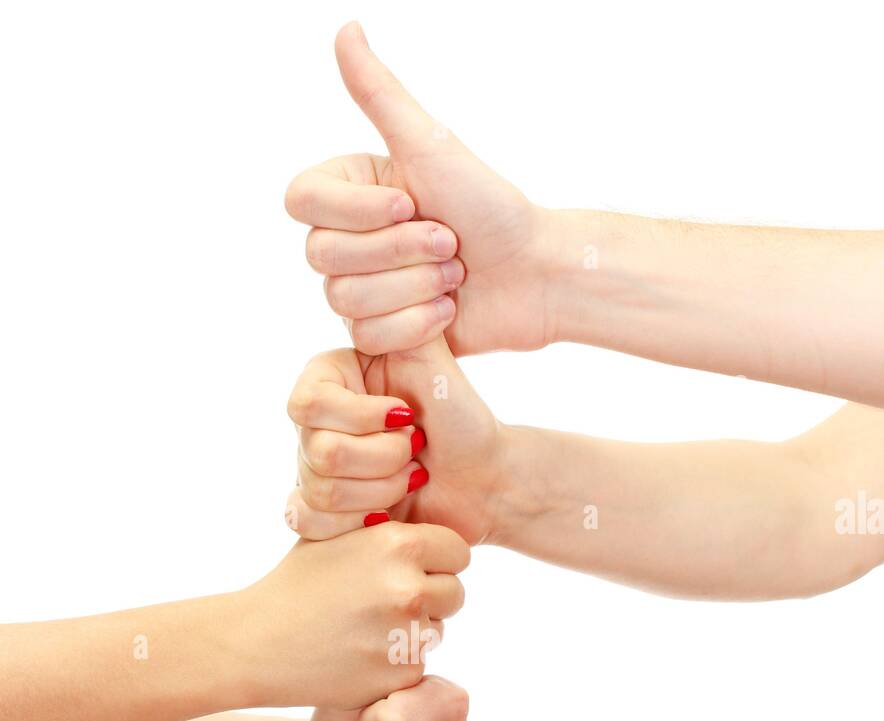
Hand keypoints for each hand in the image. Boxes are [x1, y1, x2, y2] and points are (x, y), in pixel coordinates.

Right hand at [236, 522, 468, 708]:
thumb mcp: (335, 536)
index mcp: (398, 546)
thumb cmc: (296, 584)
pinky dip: (396, 662)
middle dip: (430, 598)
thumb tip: (421, 496)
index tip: (418, 569)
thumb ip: (383, 525)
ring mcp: (407, 636)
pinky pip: (417, 664)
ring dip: (414, 631)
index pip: (457, 551)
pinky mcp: (400, 675)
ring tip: (365, 628)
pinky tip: (359, 654)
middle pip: (454, 593)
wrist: (258, 643)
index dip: (438, 560)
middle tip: (386, 603)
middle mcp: (410, 589)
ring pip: (437, 631)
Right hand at [285, 22, 551, 357]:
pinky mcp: (383, 332)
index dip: (356, 212)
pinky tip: (448, 311)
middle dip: (398, 251)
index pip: (302, 202)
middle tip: (450, 242)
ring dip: (413, 287)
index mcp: (350, 191)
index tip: (411, 202)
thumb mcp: (431, 146)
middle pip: (324, 257)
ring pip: (346, 301)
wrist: (534, 273)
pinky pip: (369, 336)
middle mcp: (348, 239)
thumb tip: (346, 30)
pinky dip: (417, 323)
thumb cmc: (490, 207)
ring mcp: (362, 289)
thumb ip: (380, 94)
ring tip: (454, 275)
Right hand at [286, 338, 504, 544]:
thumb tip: (371, 290)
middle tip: (417, 452)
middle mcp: (314, 420)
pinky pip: (309, 521)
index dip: (362, 419)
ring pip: (321, 491)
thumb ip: (397, 325)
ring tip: (411, 479)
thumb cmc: (463, 423)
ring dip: (381, 491)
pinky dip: (357, 524)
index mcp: (330, 377)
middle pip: (318, 452)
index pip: (308, 403)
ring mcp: (314, 465)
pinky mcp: (323, 509)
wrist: (483, 482)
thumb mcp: (434, 365)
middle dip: (384, 459)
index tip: (408, 416)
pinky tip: (386, 513)